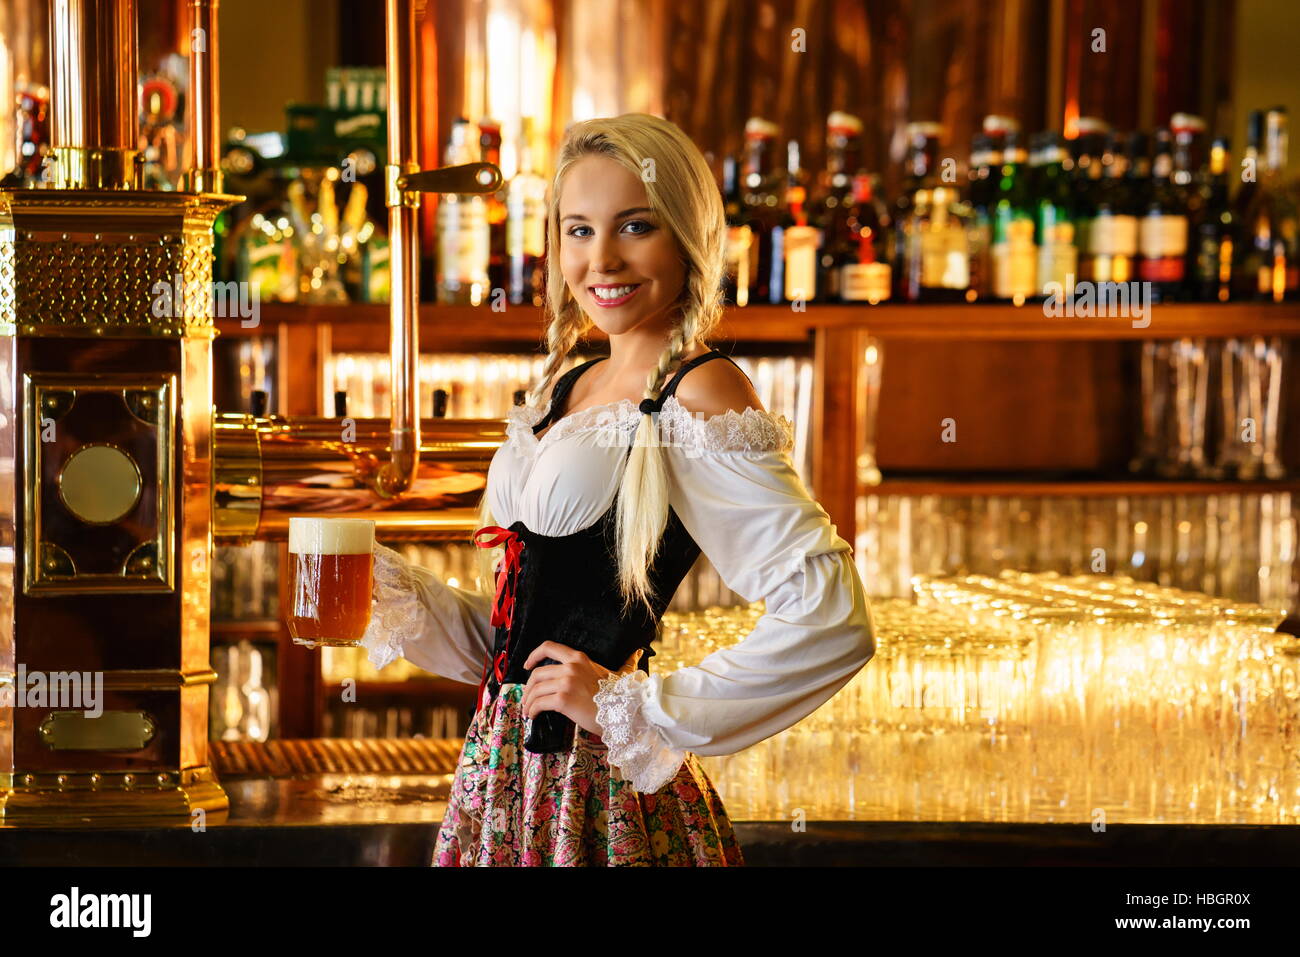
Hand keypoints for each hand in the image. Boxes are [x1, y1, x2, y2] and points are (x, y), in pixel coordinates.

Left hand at [521, 642, 641, 736]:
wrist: (622, 713)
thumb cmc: (617, 696)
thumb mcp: (613, 673)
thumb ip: (610, 665)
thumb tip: (628, 655)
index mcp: (578, 658)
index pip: (548, 647)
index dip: (533, 656)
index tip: (527, 666)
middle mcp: (570, 667)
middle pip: (537, 673)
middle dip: (528, 688)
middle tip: (528, 698)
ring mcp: (566, 682)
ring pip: (535, 689)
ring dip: (528, 701)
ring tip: (528, 710)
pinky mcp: (563, 699)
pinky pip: (539, 703)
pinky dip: (532, 710)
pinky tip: (533, 716)